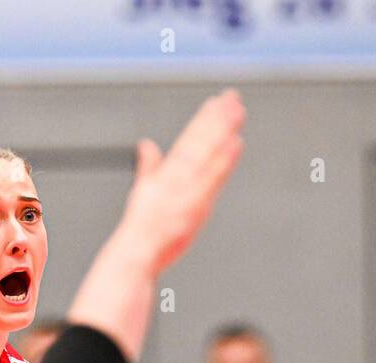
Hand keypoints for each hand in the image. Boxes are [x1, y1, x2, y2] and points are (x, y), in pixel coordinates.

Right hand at [119, 89, 244, 275]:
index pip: (188, 139)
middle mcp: (177, 177)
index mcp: (165, 173)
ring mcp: (187, 190)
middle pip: (200, 141)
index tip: (216, 102)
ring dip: (223, 130)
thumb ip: (148, 166)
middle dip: (217, 118)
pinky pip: (213, 178)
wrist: (138, 252)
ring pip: (208, 153)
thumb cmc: (142, 229)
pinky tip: (237, 143)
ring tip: (238, 112)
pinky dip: (225, 159)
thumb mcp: (142, 191)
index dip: (203, 120)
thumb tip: (147, 145)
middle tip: (232, 97)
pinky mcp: (196, 205)